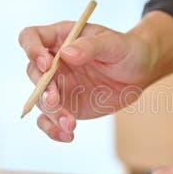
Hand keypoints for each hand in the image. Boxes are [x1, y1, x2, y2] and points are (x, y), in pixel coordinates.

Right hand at [19, 10, 172, 142]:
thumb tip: (66, 54)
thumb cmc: (127, 50)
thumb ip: (90, 47)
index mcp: (61, 38)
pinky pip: (50, 119)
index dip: (31, 49)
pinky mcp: (66, 105)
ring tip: (70, 125)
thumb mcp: (114, 44)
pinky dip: (53, 129)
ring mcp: (58, 84)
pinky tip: (67, 136)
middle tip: (55, 101)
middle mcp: (54, 61)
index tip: (46, 65)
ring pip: (40, 100)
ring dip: (51, 114)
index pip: (31, 37)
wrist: (140, 72)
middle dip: (41, 89)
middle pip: (33, 73)